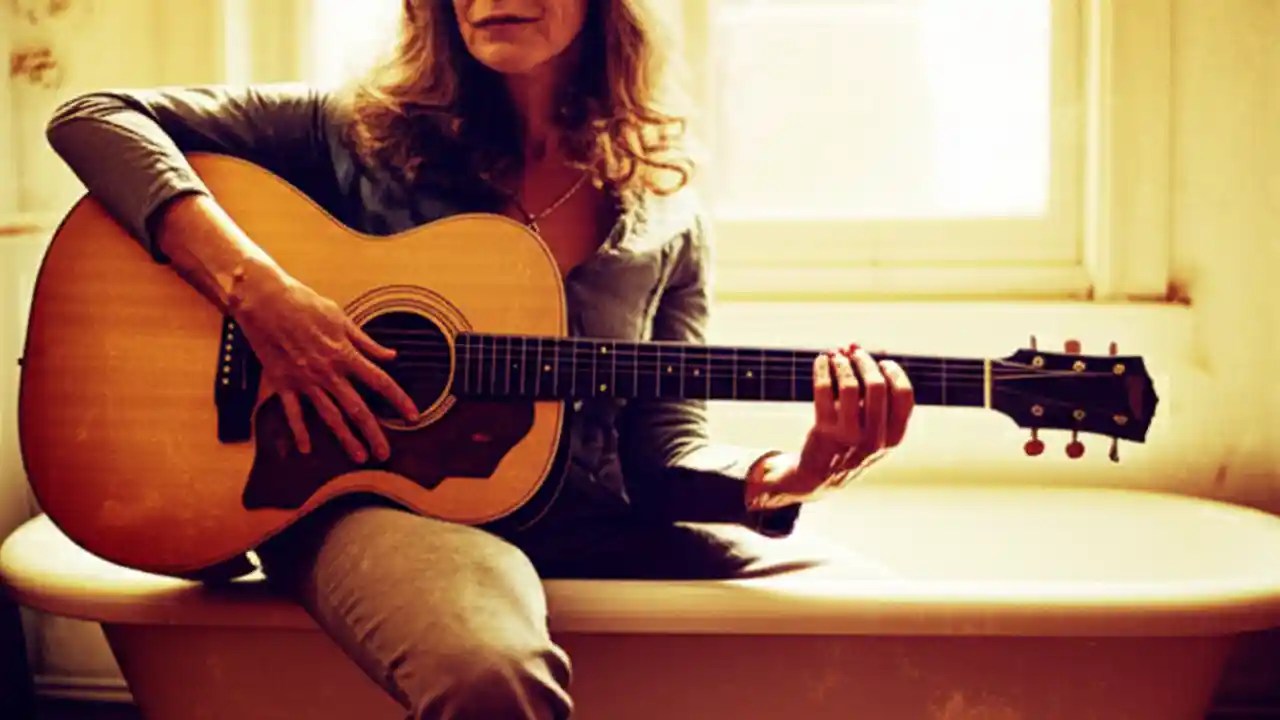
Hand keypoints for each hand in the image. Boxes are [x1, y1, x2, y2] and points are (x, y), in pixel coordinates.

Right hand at [229, 265, 418, 462]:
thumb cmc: (304, 304)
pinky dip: (299, 431)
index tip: (413, 415)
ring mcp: (305, 381)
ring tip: (358, 456)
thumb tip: (391, 355)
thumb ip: (366, 342)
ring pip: (329, 415)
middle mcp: (328, 372)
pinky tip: (306, 449)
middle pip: (357, 408)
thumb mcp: (341, 318)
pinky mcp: (283, 383)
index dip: (399, 400)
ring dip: (345, 438)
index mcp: (344, 354)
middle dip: (373, 433)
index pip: (380, 382)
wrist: (265, 302)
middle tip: (385, 453)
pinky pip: (293, 412)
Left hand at [746, 344, 913, 509]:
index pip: (904, 396)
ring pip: (849, 386)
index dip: (894, 372)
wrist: (820, 476)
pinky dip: (822, 370)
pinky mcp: (824, 432)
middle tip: (855, 352)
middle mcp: (875, 439)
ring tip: (836, 355)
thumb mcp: (871, 426)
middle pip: (876, 387)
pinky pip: (823, 391)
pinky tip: (821, 361)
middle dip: (865, 362)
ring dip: (842, 364)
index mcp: (893, 438)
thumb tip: (855, 346)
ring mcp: (849, 437)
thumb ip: (871, 391)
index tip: (883, 361)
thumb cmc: (850, 442)